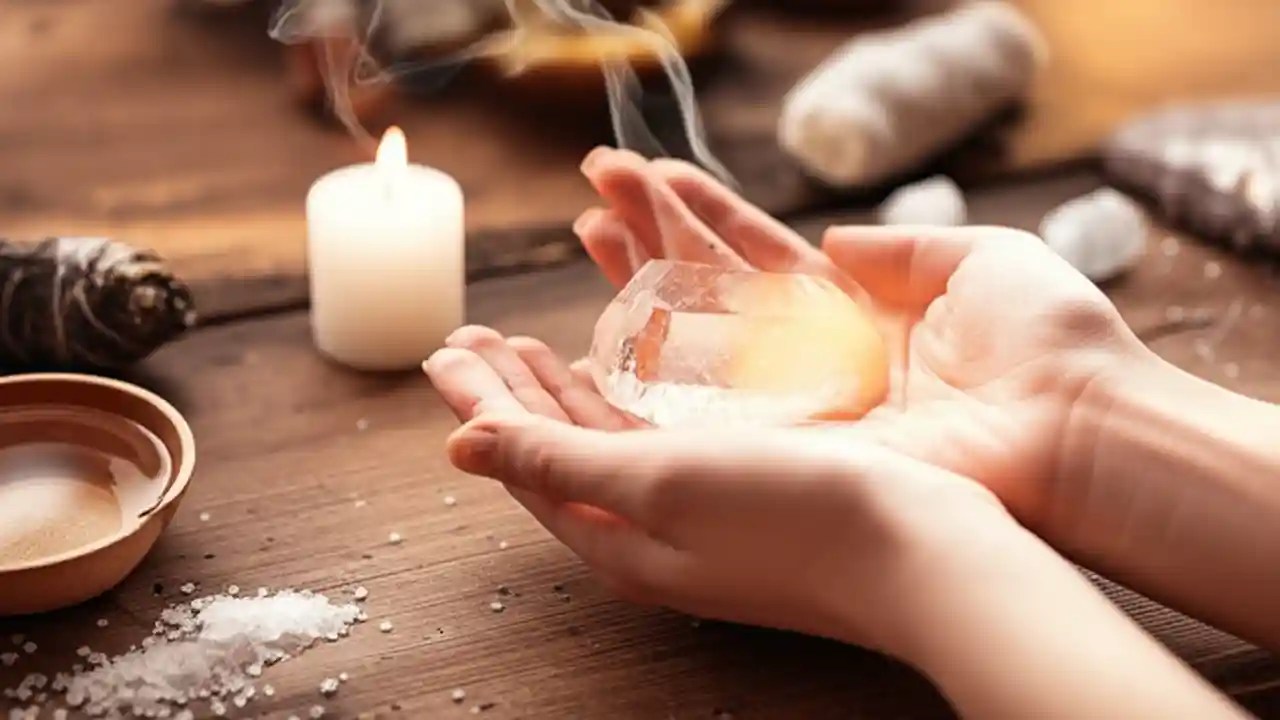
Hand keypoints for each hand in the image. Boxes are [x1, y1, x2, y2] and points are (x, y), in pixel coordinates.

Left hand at [425, 324, 1021, 661]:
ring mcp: (698, 515)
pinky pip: (658, 437)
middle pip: (556, 451)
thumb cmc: (793, 516)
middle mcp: (651, 532)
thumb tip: (459, 444)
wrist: (925, 554)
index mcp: (618, 537)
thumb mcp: (656, 481)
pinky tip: (626, 374)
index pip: (522, 461)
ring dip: (562, 391)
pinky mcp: (743, 491)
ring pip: (605, 441)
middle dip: (510, 393)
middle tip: (473, 339)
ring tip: (529, 348)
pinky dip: (627, 398)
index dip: (479, 401)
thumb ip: (555, 458)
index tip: (445, 346)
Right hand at [572, 148, 1151, 528]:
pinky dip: (654, 367)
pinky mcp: (791, 447)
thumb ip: (900, 246)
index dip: (705, 215)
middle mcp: (815, 360)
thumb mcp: (980, 257)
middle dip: (655, 235)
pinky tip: (607, 322)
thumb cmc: (1047, 340)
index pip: (761, 255)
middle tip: (597, 185)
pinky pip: (707, 404)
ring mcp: (796, 405)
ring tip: (589, 223)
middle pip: (715, 288)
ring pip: (698, 335)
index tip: (653, 174)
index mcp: (860, 313)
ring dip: (642, 279)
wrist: (1076, 428)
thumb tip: (833, 237)